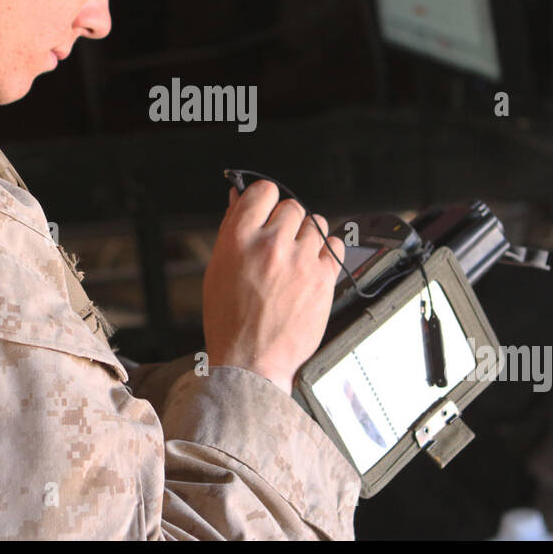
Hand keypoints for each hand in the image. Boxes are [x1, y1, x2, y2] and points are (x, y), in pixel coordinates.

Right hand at [201, 181, 345, 394]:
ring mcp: (300, 262)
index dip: (265, 199)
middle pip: (292, 206)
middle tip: (279, 243)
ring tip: (296, 257)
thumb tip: (238, 196)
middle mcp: (271, 245)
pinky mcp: (323, 279)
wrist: (252, 362)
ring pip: (315, 223)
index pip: (263, 191)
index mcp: (239, 239)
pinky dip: (325, 251)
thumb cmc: (230, 320)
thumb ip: (231, 229)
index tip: (266, 209)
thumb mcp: (218, 269)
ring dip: (306, 235)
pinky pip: (334, 244)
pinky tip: (312, 265)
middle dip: (285, 222)